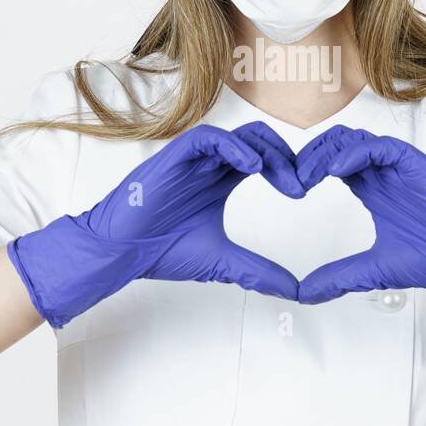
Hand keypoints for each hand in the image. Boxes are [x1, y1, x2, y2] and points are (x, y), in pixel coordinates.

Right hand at [8, 122, 302, 326]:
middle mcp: (211, 164)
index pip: (265, 159)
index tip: (303, 192)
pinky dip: (233, 147)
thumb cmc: (162, 250)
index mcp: (223, 179)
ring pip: (239, 135)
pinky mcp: (175, 156)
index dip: (287, 169)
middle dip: (285, 158)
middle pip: (259, 141)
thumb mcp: (223, 262)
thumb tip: (295, 291)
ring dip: (266, 152)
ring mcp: (193, 158)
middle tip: (301, 185)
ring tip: (284, 178)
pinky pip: (209, 138)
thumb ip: (259, 271)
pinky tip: (252, 167)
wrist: (122, 253)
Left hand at [294, 125, 425, 343]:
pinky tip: (336, 171)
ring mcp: (399, 165)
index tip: (285, 191)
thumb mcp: (374, 270)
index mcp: (372, 187)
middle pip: (334, 144)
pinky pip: (380, 146)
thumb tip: (304, 295)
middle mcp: (382, 171)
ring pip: (353, 139)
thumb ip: (339, 277)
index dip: (303, 170)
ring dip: (325, 153)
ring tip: (305, 175)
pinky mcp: (417, 164)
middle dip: (307, 157)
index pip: (328, 163)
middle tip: (288, 181)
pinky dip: (355, 153)